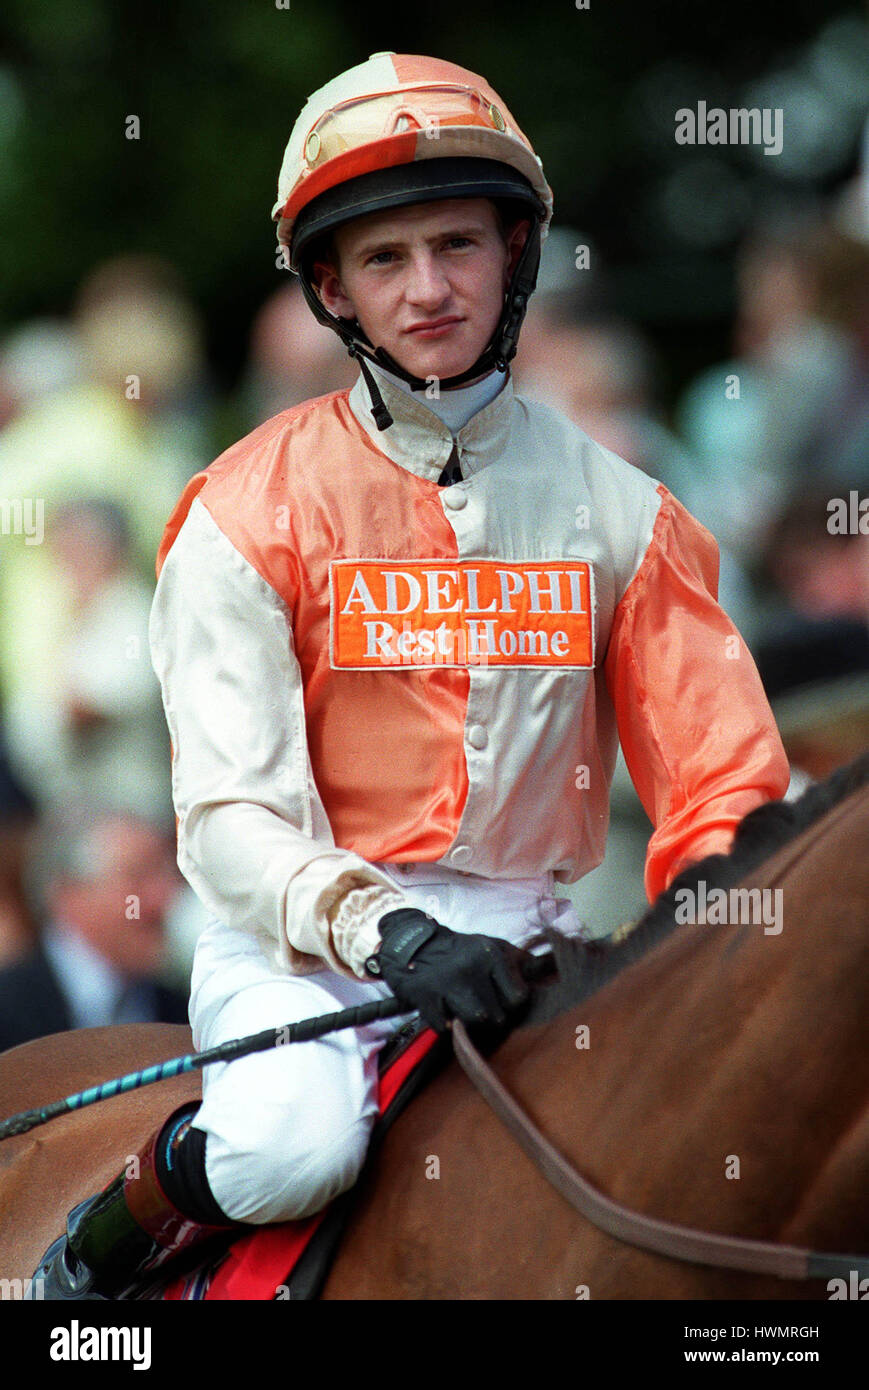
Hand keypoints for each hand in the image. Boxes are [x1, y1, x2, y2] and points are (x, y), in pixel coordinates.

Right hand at [364, 908, 532, 1032]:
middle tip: (482, 1002)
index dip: (513, 1002)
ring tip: (466, 1007)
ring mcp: (445, 983)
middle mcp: (470, 967)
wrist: (416, 944)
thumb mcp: (495, 948)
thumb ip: (525, 964)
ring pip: (474, 1021)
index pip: (518, 997)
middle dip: (493, 1014)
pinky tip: (445, 1009)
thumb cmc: (464, 951)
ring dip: (471, 1021)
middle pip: (497, 1015)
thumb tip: (558, 971)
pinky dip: (446, 1024)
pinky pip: (444, 1027)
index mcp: (491, 954)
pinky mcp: (424, 996)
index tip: (504, 996)